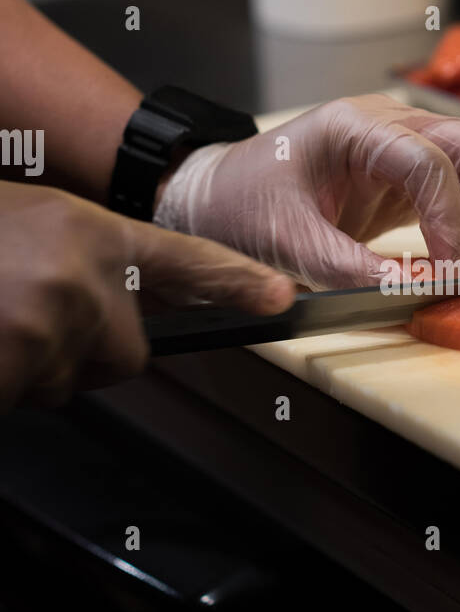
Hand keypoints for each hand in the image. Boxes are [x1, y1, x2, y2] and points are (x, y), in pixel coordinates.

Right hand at [0, 182, 293, 410]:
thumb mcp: (29, 219)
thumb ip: (84, 256)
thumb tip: (117, 296)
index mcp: (90, 231)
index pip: (183, 261)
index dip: (237, 281)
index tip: (280, 297)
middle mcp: (87, 273)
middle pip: (130, 351)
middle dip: (86, 351)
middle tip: (25, 317)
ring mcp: (59, 318)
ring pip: (74, 376)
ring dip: (35, 363)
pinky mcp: (27, 357)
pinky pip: (36, 393)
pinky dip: (9, 379)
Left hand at [154, 94, 459, 289]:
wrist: (215, 197)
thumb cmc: (240, 205)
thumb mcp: (287, 242)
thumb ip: (348, 269)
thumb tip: (414, 293)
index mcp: (353, 126)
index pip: (428, 160)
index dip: (452, 218)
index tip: (456, 271)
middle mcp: (387, 125)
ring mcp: (402, 148)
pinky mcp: (407, 179)